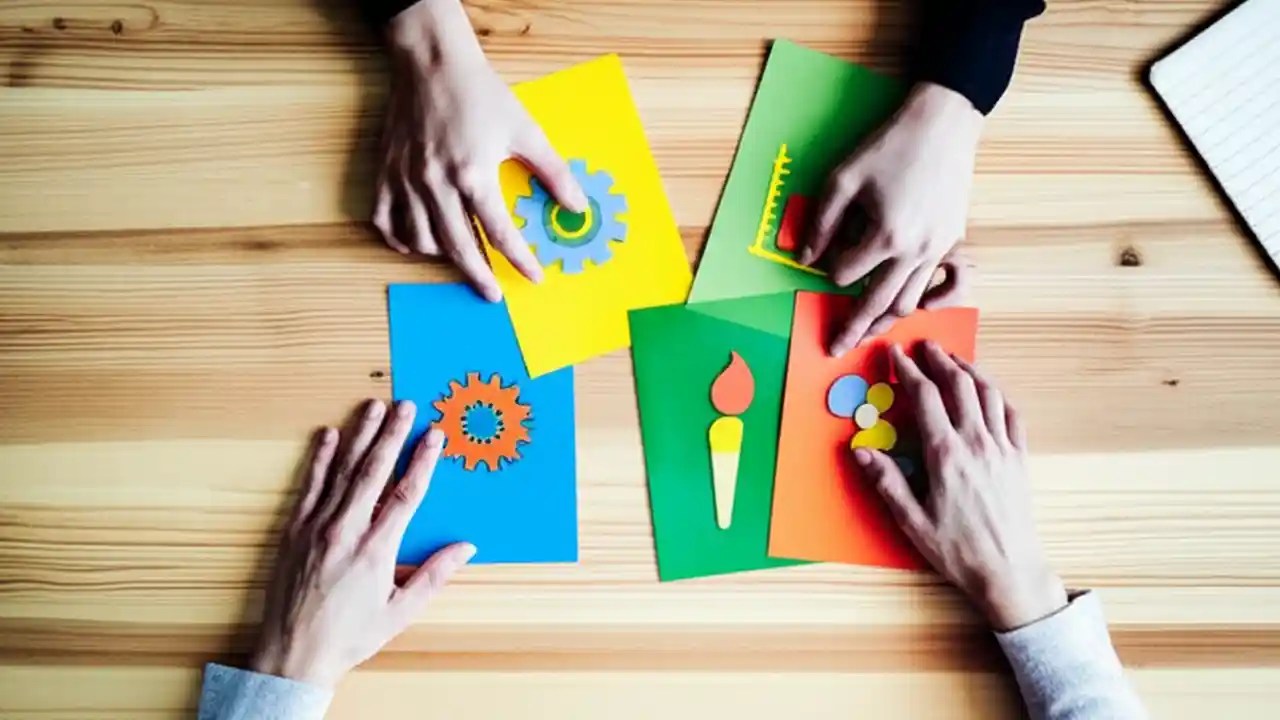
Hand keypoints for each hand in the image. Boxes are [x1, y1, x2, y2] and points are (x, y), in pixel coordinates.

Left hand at [251, 400, 475, 686]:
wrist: (292, 655)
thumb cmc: (349, 637)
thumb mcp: (400, 612)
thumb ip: (434, 576)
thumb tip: (466, 547)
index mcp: (376, 550)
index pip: (406, 494)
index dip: (423, 460)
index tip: (435, 435)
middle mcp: (346, 531)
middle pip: (374, 471)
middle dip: (392, 434)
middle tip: (406, 405)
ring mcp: (316, 528)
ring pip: (342, 471)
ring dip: (359, 436)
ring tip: (373, 407)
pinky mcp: (293, 531)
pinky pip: (309, 486)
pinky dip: (319, 459)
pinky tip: (328, 435)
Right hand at [373, 0, 586, 300]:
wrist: (432, 63)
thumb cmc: (480, 94)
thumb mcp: (526, 131)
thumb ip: (553, 172)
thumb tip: (578, 207)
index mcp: (473, 175)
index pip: (500, 233)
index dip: (519, 259)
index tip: (534, 276)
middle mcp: (436, 184)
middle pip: (459, 247)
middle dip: (479, 276)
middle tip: (493, 294)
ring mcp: (406, 180)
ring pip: (420, 239)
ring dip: (442, 256)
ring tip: (460, 258)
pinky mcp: (386, 172)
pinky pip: (385, 220)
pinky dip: (400, 239)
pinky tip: (416, 244)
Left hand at [801, 82, 980, 355]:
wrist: (944, 125)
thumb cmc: (890, 147)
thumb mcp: (843, 179)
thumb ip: (821, 223)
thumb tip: (804, 259)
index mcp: (885, 237)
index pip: (845, 274)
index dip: (828, 269)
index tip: (824, 257)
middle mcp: (915, 252)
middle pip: (878, 304)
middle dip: (854, 328)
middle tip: (835, 348)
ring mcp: (938, 250)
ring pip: (909, 303)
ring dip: (885, 319)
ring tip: (867, 330)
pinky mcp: (952, 242)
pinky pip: (932, 286)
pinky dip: (913, 299)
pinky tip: (902, 302)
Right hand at [854, 344, 1067, 630]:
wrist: (1009, 571)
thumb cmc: (958, 551)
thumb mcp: (912, 522)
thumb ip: (887, 482)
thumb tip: (860, 451)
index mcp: (946, 455)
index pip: (924, 397)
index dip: (907, 371)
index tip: (895, 355)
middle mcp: (977, 443)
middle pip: (959, 384)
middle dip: (939, 359)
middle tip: (924, 345)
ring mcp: (1002, 449)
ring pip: (988, 393)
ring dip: (969, 369)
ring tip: (953, 359)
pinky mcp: (1019, 459)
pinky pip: (1011, 415)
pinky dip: (997, 395)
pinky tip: (988, 391)